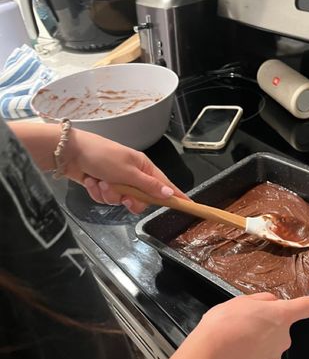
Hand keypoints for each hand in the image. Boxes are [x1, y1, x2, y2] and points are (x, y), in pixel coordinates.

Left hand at [63, 128, 186, 212]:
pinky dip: (97, 192)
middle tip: (123, 196)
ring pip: (121, 200)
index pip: (165, 184)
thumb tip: (169, 193)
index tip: (189, 206)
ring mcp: (118, 181)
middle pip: (142, 199)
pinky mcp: (103, 186)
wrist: (70, 153)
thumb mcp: (128, 171)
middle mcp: (133, 175)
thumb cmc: (102, 155)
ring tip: (100, 182)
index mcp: (144, 167)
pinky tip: (91, 181)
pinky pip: (106, 199)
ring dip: (109, 194)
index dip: (176, 195)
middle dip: (129, 199)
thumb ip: (149, 185)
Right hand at [187, 291, 308, 358]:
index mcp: (280, 316)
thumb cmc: (222, 328)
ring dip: (253, 337)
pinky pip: (258, 355)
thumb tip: (269, 305)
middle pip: (277, 325)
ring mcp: (273, 356)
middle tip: (240, 320)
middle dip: (263, 322)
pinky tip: (232, 349)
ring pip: (267, 341)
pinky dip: (247, 352)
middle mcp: (282, 337)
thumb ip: (261, 301)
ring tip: (232, 336)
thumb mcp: (241, 301)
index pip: (307, 306)